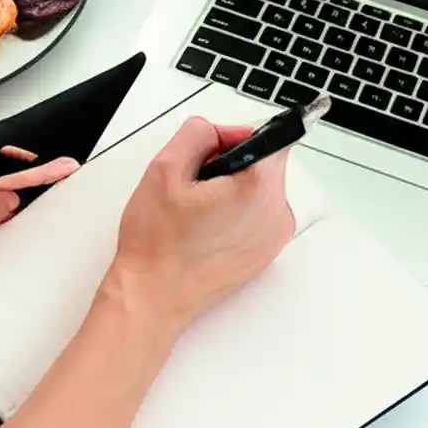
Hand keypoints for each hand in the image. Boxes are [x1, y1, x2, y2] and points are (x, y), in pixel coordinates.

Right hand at [105, 117, 294, 332]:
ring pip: (263, 188)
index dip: (236, 137)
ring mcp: (274, 236)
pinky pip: (260, 214)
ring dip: (236, 189)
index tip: (214, 152)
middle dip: (233, 164)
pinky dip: (239, 212)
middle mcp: (275, 213)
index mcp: (256, 189)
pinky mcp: (267, 252)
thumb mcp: (164, 168)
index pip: (270, 137)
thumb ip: (200, 132)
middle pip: (267, 163)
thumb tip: (225, 130)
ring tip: (200, 210)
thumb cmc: (156, 245)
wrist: (152, 297)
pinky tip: (208, 227)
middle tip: (196, 186)